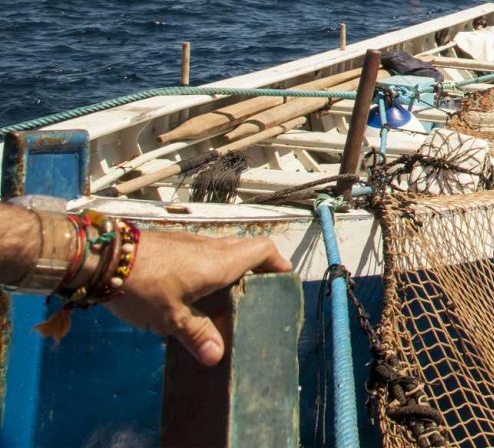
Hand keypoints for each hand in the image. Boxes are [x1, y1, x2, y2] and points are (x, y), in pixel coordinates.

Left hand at [105, 228, 291, 365]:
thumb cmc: (143, 287)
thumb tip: (217, 356)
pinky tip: (196, 290)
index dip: (277, 262)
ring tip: (229, 296)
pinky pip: (205, 252)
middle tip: (258, 292)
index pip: (262, 249)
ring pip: (225, 249)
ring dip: (234, 266)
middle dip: (258, 266)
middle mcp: (211, 247)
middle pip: (246, 248)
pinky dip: (212, 266)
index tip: (283, 279)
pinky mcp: (173, 244)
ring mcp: (191, 243)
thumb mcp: (170, 318)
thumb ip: (196, 335)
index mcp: (219, 262)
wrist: (103, 259)